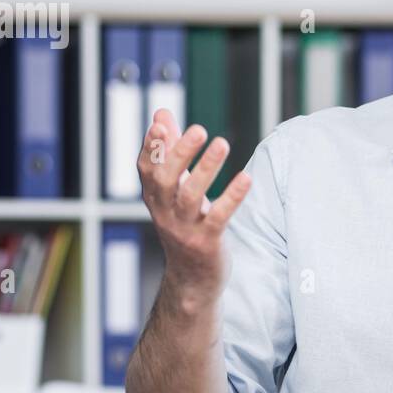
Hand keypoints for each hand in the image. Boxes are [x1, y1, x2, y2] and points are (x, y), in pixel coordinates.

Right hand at [138, 108, 251, 305]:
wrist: (191, 279)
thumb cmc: (184, 223)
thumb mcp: (173, 189)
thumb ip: (168, 150)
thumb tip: (161, 114)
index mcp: (155, 196)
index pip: (147, 168)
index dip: (151, 147)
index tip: (160, 125)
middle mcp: (164, 211)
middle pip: (166, 180)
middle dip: (179, 153)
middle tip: (199, 129)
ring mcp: (184, 228)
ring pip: (190, 197)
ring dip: (206, 169)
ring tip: (222, 143)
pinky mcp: (206, 243)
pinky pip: (218, 218)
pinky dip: (231, 197)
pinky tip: (246, 178)